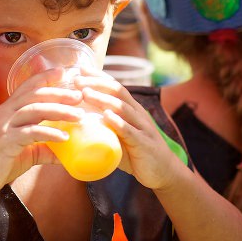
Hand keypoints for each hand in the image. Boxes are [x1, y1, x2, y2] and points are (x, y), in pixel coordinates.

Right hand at [0, 68, 85, 195]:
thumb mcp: (25, 152)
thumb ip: (43, 148)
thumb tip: (65, 153)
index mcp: (7, 111)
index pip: (27, 88)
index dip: (44, 77)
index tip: (63, 72)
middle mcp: (4, 114)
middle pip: (34, 95)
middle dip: (59, 93)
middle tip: (79, 97)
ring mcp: (4, 126)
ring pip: (34, 110)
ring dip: (59, 110)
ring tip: (78, 116)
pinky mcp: (5, 142)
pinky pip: (30, 132)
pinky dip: (49, 132)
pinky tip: (64, 137)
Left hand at [73, 69, 183, 189]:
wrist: (164, 172)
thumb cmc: (137, 153)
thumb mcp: (119, 136)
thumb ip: (104, 128)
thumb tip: (77, 124)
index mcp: (132, 109)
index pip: (115, 86)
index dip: (99, 76)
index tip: (81, 68)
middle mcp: (138, 114)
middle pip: (117, 92)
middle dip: (96, 83)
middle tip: (77, 80)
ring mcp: (142, 127)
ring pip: (122, 108)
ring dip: (102, 99)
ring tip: (85, 93)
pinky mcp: (143, 143)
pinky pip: (130, 130)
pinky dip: (118, 122)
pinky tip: (106, 116)